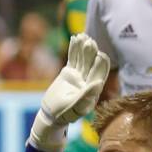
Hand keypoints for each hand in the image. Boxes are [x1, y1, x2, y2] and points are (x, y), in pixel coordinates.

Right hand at [30, 34, 110, 151]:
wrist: (51, 113)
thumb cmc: (65, 114)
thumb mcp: (75, 107)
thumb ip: (86, 95)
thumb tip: (99, 83)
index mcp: (93, 90)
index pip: (98, 75)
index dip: (100, 65)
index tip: (100, 55)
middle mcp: (88, 81)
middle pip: (91, 65)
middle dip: (91, 54)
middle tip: (90, 42)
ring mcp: (79, 75)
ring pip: (82, 59)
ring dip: (82, 48)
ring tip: (82, 36)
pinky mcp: (70, 72)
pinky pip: (72, 58)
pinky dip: (73, 49)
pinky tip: (75, 38)